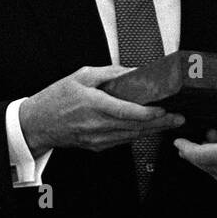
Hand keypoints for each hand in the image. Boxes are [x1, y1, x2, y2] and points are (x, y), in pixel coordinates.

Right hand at [19, 64, 184, 155]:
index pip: (127, 112)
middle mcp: (97, 125)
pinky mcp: (97, 146)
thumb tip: (135, 71)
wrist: (37, 123)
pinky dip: (137, 134)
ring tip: (170, 122)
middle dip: (160, 123)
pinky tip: (149, 128)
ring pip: (131, 136)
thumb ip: (110, 73)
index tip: (165, 109)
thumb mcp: (82, 76)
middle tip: (179, 118)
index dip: (149, 113)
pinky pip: (122, 140)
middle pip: (135, 127)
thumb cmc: (57, 97)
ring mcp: (97, 138)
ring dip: (153, 130)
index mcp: (93, 105)